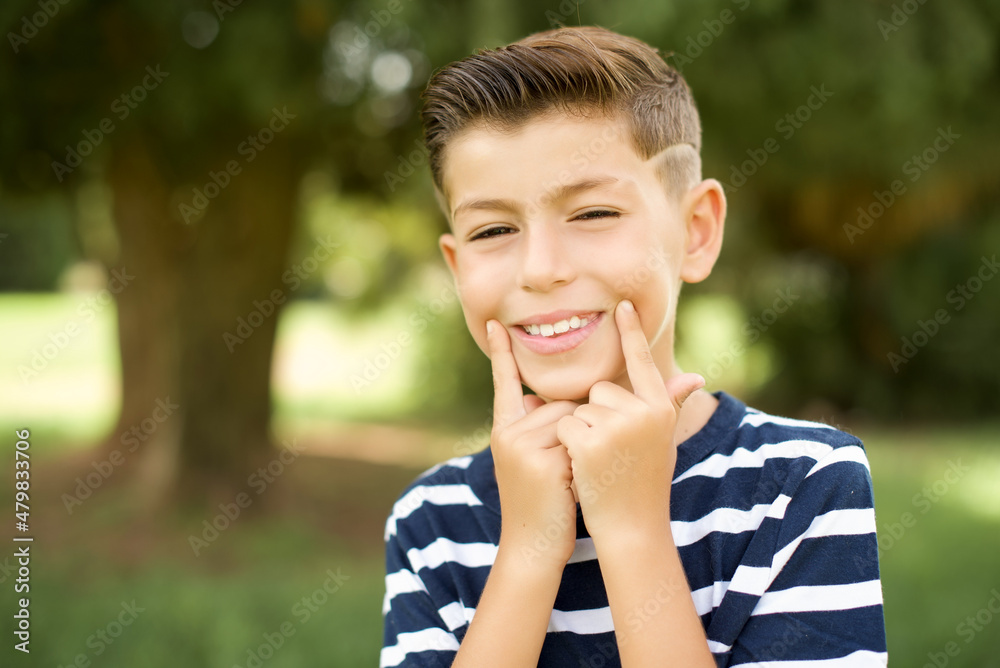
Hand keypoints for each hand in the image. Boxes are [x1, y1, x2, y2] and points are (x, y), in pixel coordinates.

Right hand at [487, 320, 579, 569]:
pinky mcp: (541, 461)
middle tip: (563, 470)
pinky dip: (584, 461)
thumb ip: (538, 426)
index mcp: (504, 429)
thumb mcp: (533, 460)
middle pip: (560, 404)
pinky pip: (578, 440)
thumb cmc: (543, 501)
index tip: (494, 321)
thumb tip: (544, 396)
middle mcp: (507, 433)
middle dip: (577, 429)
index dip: (502, 352)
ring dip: (583, 445)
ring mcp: (521, 446)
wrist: (533, 545)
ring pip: (572, 420)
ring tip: (567, 479)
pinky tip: (570, 486)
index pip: (505, 382)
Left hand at [556, 300, 703, 539]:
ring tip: (601, 462)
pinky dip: (566, 445)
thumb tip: (696, 377)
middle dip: (596, 416)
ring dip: (581, 432)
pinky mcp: (590, 441)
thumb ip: (669, 403)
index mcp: (659, 408)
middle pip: (600, 390)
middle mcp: (643, 412)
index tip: (623, 303)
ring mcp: (616, 426)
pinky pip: (564, 425)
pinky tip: (583, 466)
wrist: (633, 527)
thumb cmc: (646, 483)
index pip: (642, 362)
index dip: (631, 332)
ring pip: (580, 408)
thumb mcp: (661, 440)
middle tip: (612, 452)